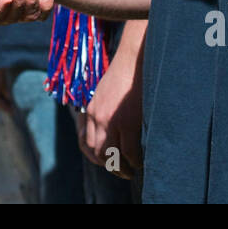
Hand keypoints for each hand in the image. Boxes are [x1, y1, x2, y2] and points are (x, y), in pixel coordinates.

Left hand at [81, 48, 142, 179]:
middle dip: (108, 166)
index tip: (106, 162)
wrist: (135, 58)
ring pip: (111, 155)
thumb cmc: (126, 71)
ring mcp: (110, 121)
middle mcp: (96, 117)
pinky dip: (134, 161)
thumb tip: (111, 122)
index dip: (96, 157)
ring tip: (130, 171)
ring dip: (120, 168)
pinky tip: (141, 162)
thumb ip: (104, 107)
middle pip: (97, 152)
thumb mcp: (107, 90)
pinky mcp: (126, 122)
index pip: (86, 142)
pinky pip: (129, 152)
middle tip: (121, 171)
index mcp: (91, 109)